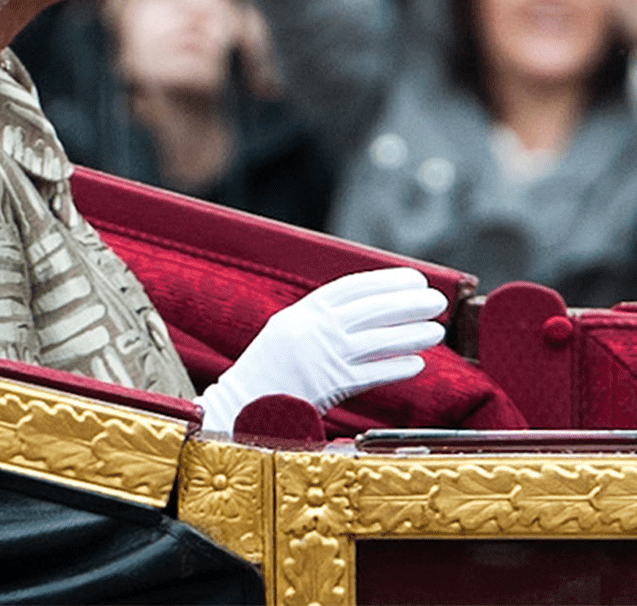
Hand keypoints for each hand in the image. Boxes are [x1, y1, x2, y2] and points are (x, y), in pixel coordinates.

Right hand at [198, 267, 446, 433]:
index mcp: (302, 311)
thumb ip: (321, 318)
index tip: (414, 278)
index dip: (386, 281)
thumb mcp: (288, 330)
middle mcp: (313, 329)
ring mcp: (322, 357)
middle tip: (437, 300)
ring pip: (377, 341)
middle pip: (370, 311)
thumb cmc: (269, 368)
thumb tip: (366, 306)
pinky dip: (395, 367)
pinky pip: (371, 374)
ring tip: (436, 330)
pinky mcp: (329, 386)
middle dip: (407, 304)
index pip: (352, 288)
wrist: (243, 402)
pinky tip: (418, 363)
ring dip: (410, 334)